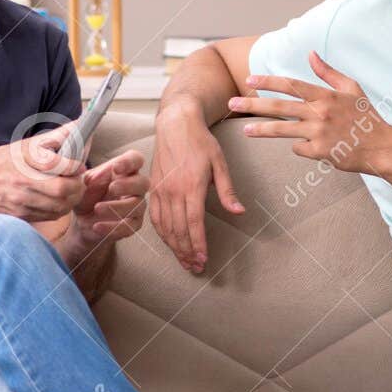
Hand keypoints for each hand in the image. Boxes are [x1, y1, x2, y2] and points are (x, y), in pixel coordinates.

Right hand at [0, 121, 86, 222]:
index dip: (73, 165)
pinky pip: (50, 216)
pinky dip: (61, 209)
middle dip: (77, 186)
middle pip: (61, 189)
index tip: (79, 165)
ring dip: (72, 199)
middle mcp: (21, 181)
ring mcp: (20, 201)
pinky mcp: (20, 216)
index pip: (55, 164)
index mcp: (23, 159)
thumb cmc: (3, 162)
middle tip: (79, 180)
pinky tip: (59, 200)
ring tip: (72, 191)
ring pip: (59, 206)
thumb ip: (53, 137)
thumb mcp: (24, 145)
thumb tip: (78, 126)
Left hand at [59, 150, 148, 264]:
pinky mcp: (133, 225)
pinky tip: (97, 226)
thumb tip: (97, 177)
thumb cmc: (86, 195)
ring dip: (116, 207)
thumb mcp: (83, 184)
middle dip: (128, 185)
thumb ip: (91, 178)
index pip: (136, 160)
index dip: (130, 162)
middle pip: (143, 182)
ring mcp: (136, 206)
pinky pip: (128, 226)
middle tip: (111, 188)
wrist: (81, 221)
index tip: (116, 167)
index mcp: (124, 170)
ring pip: (137, 205)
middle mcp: (135, 187)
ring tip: (97, 208)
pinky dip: (112, 227)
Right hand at [149, 101, 245, 274]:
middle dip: (187, 252)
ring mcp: (161, 190)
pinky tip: (170, 242)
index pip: (194, 223)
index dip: (198, 244)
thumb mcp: (220, 163)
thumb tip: (238, 211)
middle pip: (178, 230)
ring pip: (165, 227)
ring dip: (174, 247)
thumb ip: (227, 190)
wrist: (175, 124)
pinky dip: (162, 234)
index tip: (204, 259)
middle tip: (196, 268)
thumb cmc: (200, 142)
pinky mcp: (153, 188)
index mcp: (192, 185)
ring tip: (184, 261)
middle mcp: (173, 190)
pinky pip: (155, 217)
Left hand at [228, 51, 391, 174]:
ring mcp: (319, 133)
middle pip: (279, 107)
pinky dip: (300, 147)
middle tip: (232, 103)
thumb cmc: (366, 117)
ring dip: (261, 129)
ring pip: (282, 130)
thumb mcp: (351, 89)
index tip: (249, 79)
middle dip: (252, 104)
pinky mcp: (320, 152)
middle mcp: (320, 112)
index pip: (291, 85)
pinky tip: (310, 147)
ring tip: (245, 129)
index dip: (268, 81)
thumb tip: (310, 54)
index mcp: (326, 95)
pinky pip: (299, 149)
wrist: (383, 147)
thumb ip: (328, 72)